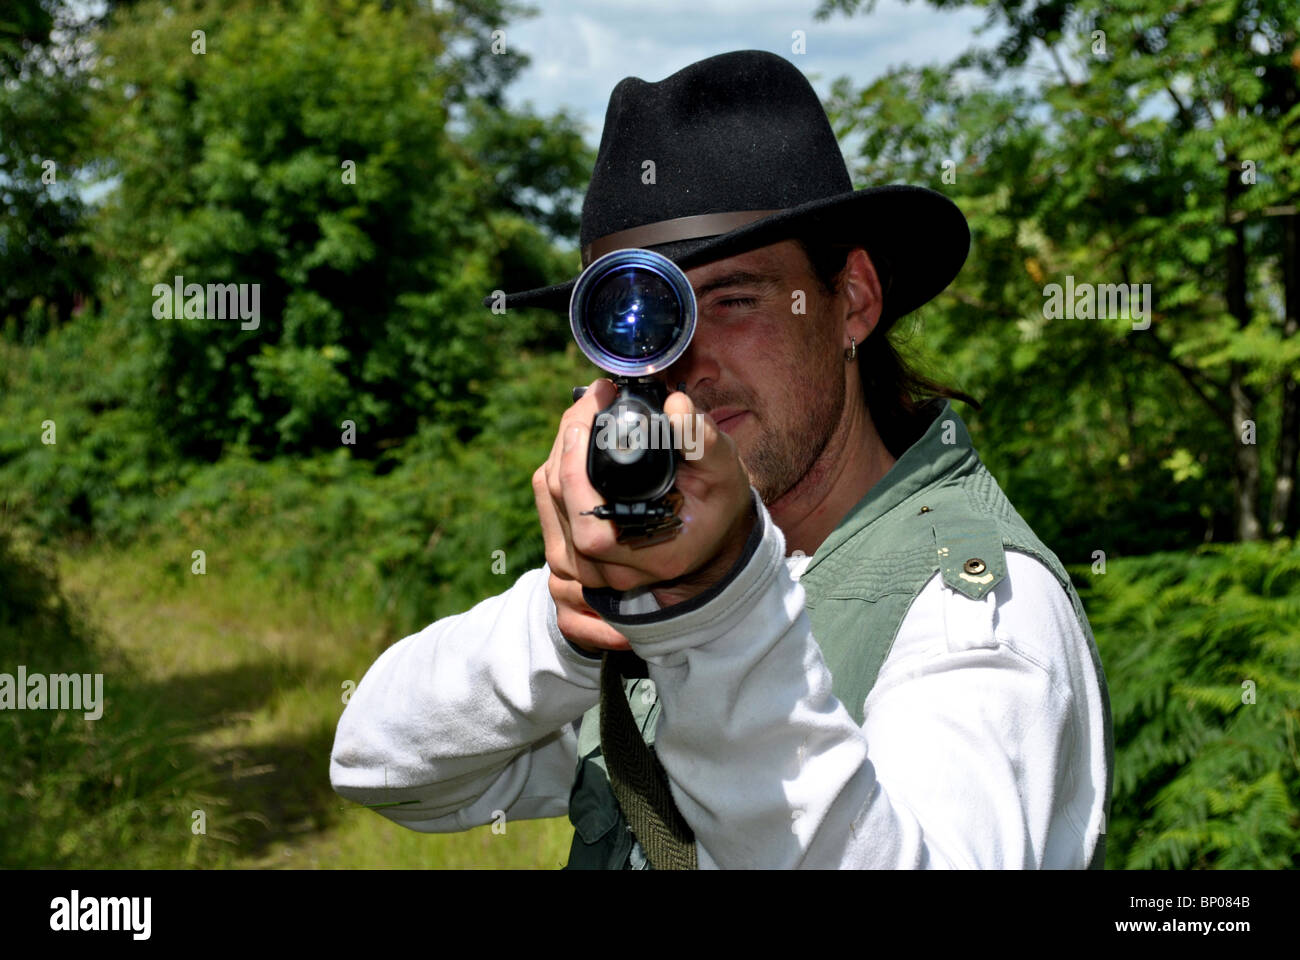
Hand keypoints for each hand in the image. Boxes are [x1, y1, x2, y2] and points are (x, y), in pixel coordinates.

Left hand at [533, 378, 755, 653]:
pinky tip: (574, 443)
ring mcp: (591, 567)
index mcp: (652, 556)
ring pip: (549, 501)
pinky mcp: (575, 554)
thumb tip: (676, 405)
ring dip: (558, 451)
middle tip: (588, 401)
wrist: (713, 535)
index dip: (575, 464)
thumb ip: (702, 440)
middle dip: (567, 442)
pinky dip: (556, 469)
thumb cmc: (718, 504)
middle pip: (562, 501)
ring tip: (583, 414)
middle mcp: (615, 569)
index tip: (591, 409)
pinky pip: (549, 506)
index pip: (589, 522)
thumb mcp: (724, 471)